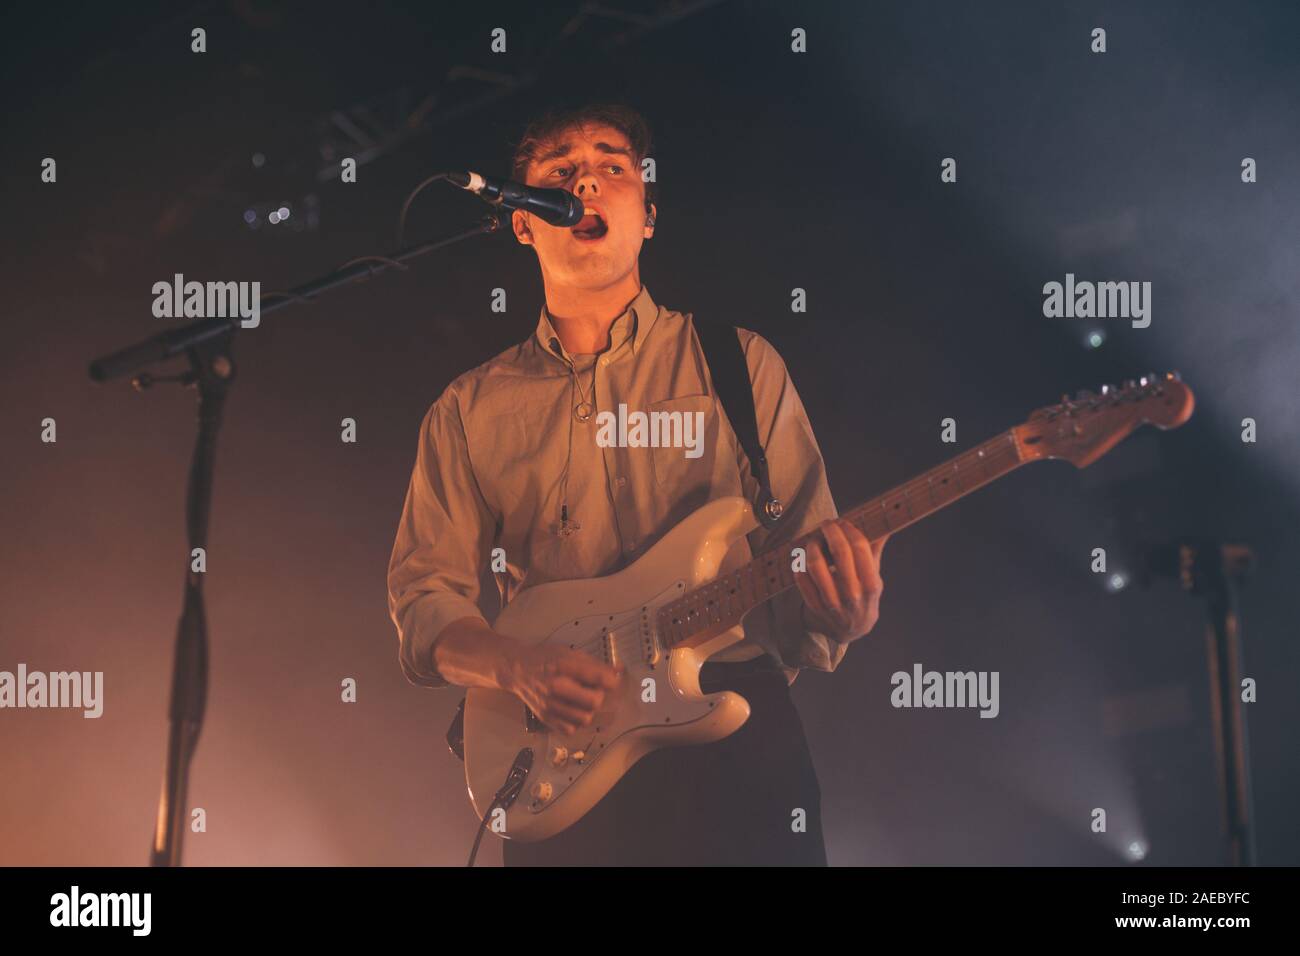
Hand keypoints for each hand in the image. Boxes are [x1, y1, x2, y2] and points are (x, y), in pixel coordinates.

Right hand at [507, 644, 622, 735]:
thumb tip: (618, 670)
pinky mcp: (545, 717)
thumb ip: (594, 664)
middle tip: (595, 690)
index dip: (611, 680)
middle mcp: (556, 686)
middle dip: (599, 696)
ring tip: (582, 700)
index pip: (597, 677)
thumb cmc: (544, 659)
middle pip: (594, 702)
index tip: (612, 680)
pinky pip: (570, 729)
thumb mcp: (570, 653)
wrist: (518, 669)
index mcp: (564, 666)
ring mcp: (550, 704)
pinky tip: (572, 710)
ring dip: (589, 710)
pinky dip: (576, 722)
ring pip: (585, 718)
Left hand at [793, 518, 887, 643]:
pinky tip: (804, 557)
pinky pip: (802, 579)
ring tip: (814, 540)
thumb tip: (883, 526)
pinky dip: (801, 564)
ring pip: (816, 565)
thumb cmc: (864, 598)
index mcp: (871, 585)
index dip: (849, 529)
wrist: (851, 630)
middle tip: (827, 523)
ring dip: (813, 546)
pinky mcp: (815, 607)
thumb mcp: (875, 578)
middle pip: (839, 552)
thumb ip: (875, 552)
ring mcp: (832, 603)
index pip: (860, 548)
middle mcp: (853, 595)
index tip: (844, 522)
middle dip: (831, 531)